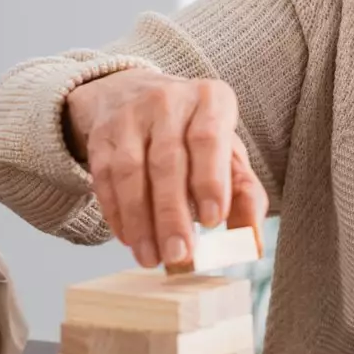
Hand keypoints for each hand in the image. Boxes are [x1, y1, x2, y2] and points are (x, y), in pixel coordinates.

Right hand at [64, 68, 267, 267]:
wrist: (134, 96)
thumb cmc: (193, 134)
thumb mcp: (227, 152)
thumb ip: (245, 193)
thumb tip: (251, 242)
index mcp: (209, 99)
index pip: (208, 138)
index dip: (210, 181)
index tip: (214, 221)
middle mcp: (167, 101)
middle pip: (167, 161)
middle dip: (172, 214)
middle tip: (179, 255)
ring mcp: (129, 116)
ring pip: (131, 172)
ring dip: (140, 221)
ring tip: (151, 257)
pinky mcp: (101, 136)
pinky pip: (105, 178)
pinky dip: (116, 213)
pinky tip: (129, 238)